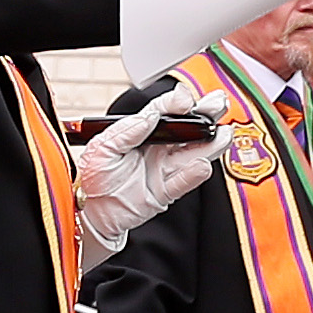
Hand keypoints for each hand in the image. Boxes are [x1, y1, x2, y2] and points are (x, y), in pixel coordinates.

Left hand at [75, 100, 221, 255]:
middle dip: (204, 116)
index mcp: (141, 132)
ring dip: (209, 143)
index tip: (184, 100)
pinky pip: (182, 182)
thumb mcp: (101, 148)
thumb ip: (126, 132)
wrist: (90, 211)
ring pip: (193, 153)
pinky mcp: (165, 192)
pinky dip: (193, 174)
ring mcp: (163, 169)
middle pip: (186, 129)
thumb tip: (149, 116)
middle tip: (217, 105)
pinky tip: (202, 164)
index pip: (162, 112)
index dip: (175, 103)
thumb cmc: (93, 177)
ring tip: (222, 134)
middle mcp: (157, 148)